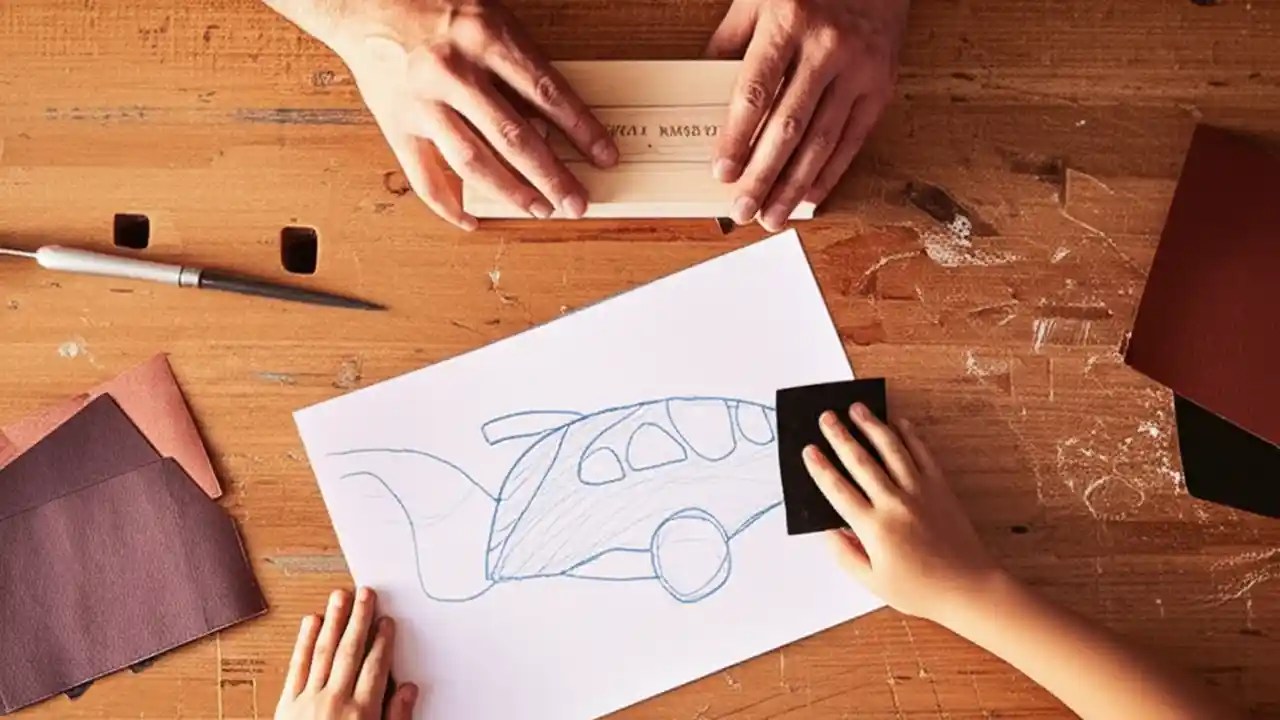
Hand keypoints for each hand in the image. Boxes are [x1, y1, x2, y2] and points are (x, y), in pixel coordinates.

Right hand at [269, 0, 617, 228]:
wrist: (362, 1)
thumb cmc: (433, 5)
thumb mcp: (488, 15)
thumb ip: (517, 65)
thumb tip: (550, 122)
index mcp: (484, 37)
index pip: (547, 93)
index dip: (581, 129)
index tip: (604, 156)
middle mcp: (454, 72)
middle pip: (514, 137)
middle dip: (552, 176)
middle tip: (577, 202)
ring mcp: (422, 103)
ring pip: (475, 162)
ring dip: (513, 193)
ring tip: (541, 209)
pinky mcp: (396, 125)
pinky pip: (424, 176)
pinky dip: (449, 205)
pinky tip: (473, 219)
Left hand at [275, 587, 416, 719]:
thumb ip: (396, 719)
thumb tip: (409, 690)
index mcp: (362, 713)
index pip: (376, 666)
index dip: (383, 640)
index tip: (387, 621)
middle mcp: (335, 702)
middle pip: (350, 651)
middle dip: (360, 619)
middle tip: (366, 594)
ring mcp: (308, 702)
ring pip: (323, 651)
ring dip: (333, 621)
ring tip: (340, 597)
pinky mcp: (286, 707)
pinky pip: (297, 667)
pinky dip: (304, 643)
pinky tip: (311, 622)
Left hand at [706, 0, 907, 230]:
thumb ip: (730, 41)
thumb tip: (703, 89)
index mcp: (788, 21)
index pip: (755, 92)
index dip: (737, 138)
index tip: (721, 172)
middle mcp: (827, 48)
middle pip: (788, 125)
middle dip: (763, 175)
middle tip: (742, 209)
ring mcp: (859, 68)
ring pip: (822, 140)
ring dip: (795, 185)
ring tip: (772, 216)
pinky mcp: (881, 85)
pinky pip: (853, 138)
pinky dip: (830, 172)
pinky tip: (810, 196)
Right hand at [802, 404, 1001, 622]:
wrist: (968, 587)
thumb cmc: (920, 589)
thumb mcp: (872, 582)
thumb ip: (844, 554)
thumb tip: (827, 530)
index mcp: (874, 528)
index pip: (838, 490)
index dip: (820, 468)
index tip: (808, 450)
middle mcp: (895, 504)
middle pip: (861, 461)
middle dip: (840, 436)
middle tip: (826, 417)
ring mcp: (920, 492)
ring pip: (891, 450)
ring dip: (871, 426)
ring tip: (857, 408)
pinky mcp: (940, 488)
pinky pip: (922, 454)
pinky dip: (909, 435)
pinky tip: (898, 422)